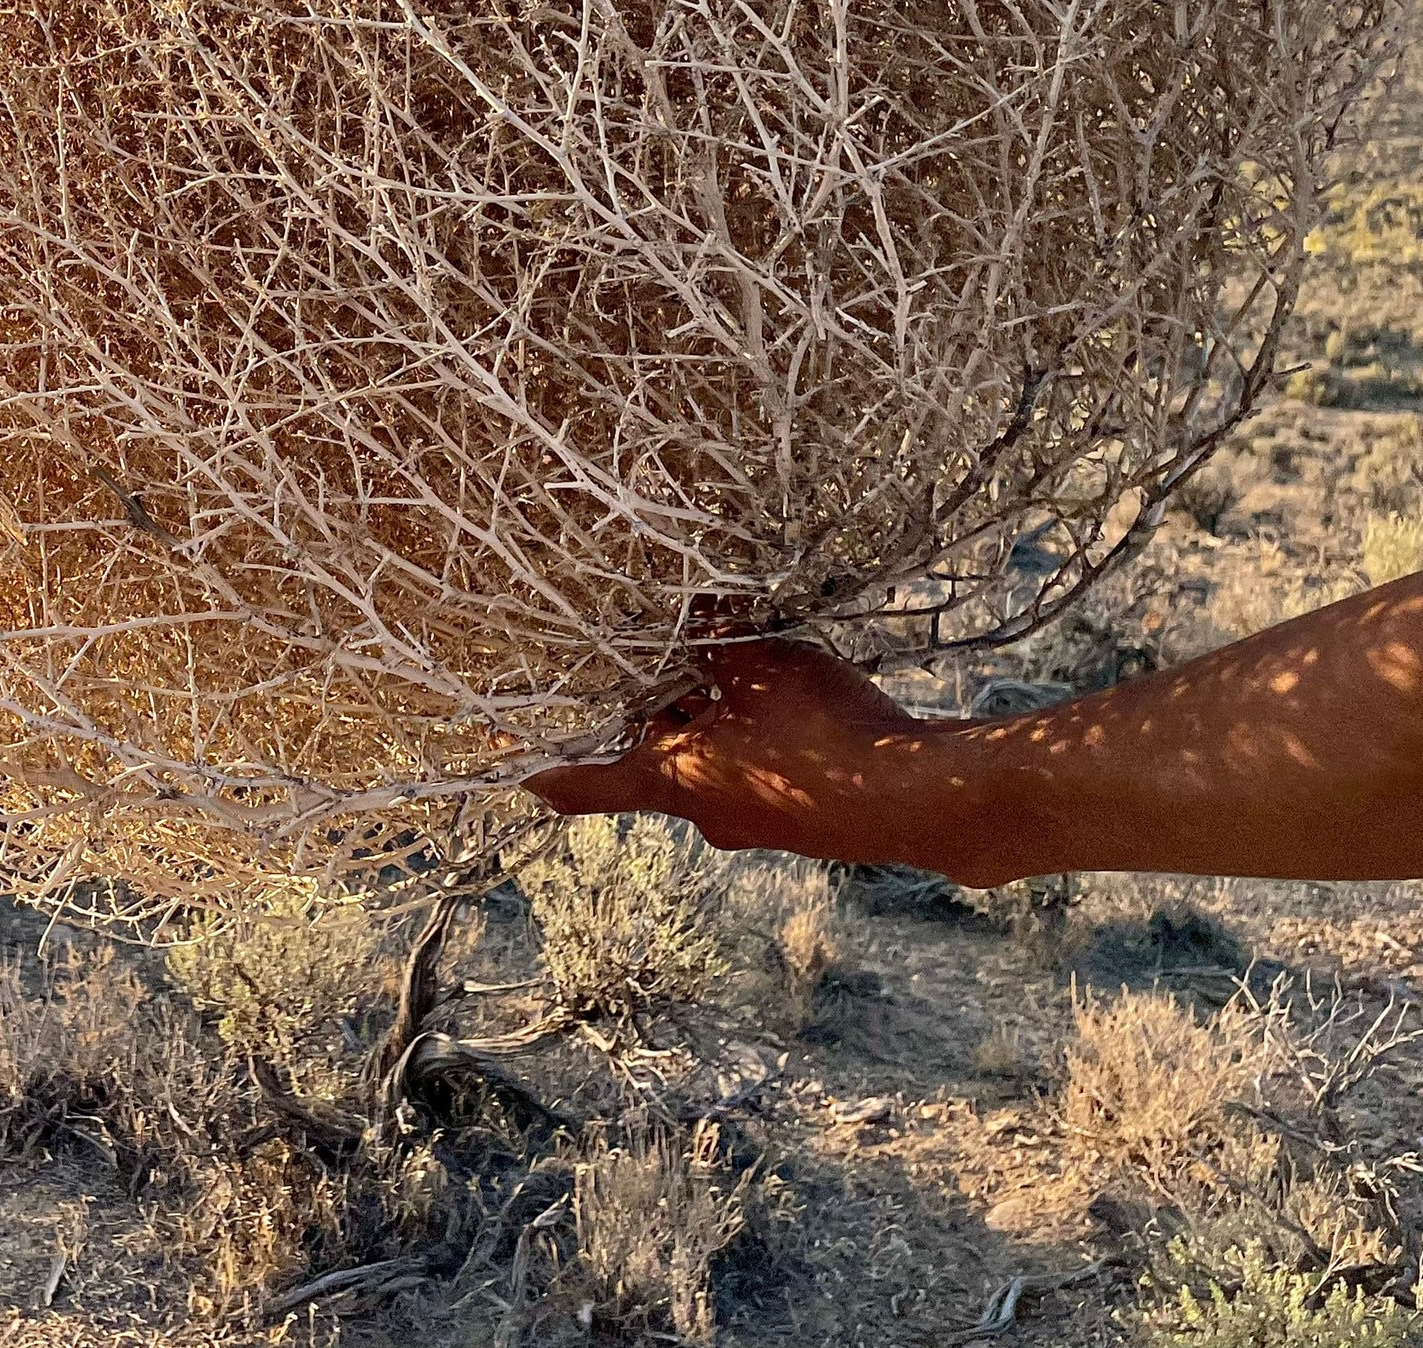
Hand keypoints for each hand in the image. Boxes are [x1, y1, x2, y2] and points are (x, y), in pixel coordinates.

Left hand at [521, 638, 925, 860]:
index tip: (504, 764)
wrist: (918, 799)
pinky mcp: (801, 811)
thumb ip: (712, 634)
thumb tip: (688, 605)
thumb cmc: (820, 736)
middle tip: (629, 660)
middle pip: (652, 758)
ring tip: (713, 652)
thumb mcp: (755, 666)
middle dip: (645, 710)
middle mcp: (707, 812)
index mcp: (674, 784)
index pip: (585, 786)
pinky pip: (756, 761)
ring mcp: (757, 817)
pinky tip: (776, 680)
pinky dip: (750, 724)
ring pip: (709, 755)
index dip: (541, 772)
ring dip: (706, 712)